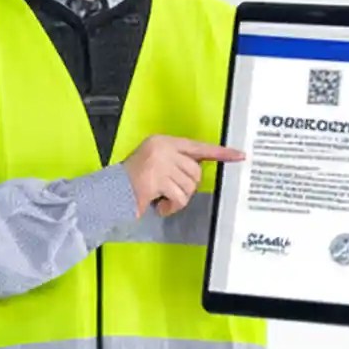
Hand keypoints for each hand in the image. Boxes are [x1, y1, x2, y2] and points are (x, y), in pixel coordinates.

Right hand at [124, 135, 245, 216]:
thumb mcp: (155, 163)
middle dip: (187, 187)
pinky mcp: (157, 178)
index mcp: (164, 141)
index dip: (221, 152)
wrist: (109, 192)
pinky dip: (172, 207)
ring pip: (189, 186)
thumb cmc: (132, 182)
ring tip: (163, 199)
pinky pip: (180, 197)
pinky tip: (161, 206)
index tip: (239, 155)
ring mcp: (160, 162)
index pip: (198, 146)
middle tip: (171, 193)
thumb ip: (176, 163)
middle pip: (195, 171)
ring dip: (179, 199)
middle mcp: (163, 148)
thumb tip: (197, 173)